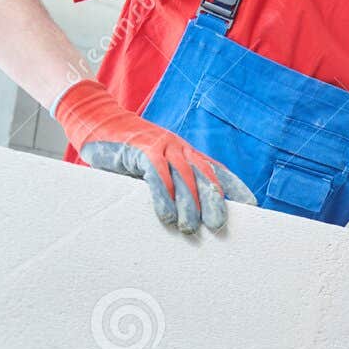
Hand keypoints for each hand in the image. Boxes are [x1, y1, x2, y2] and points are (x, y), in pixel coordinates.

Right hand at [52, 78, 255, 232]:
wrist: (97, 121)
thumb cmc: (126, 151)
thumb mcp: (152, 167)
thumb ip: (170, 184)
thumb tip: (186, 216)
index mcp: (185, 151)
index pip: (216, 169)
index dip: (234, 187)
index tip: (251, 207)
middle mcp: (179, 147)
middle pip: (204, 173)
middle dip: (214, 199)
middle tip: (219, 224)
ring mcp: (161, 146)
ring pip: (183, 175)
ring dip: (188, 203)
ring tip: (191, 227)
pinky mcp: (140, 149)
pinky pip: (156, 174)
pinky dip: (163, 195)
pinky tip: (166, 215)